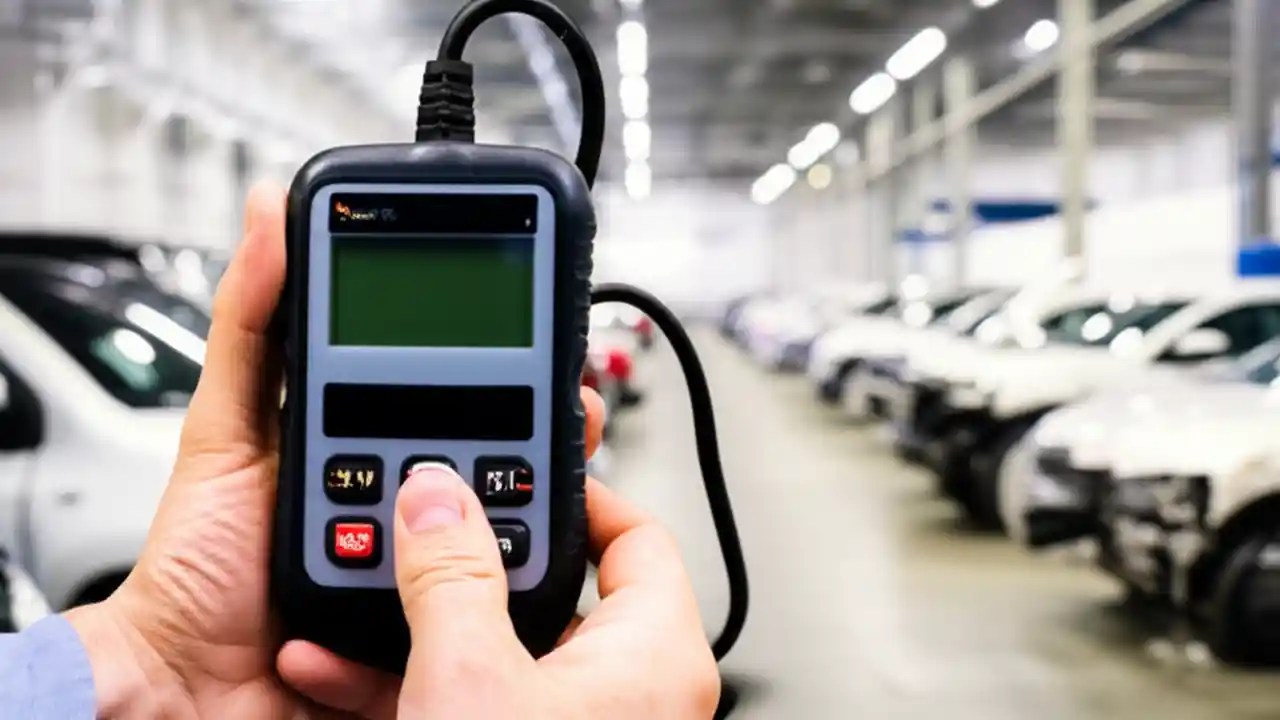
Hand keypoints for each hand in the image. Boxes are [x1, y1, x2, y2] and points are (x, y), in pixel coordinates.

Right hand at [277, 472, 719, 719]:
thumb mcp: (469, 681)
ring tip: (354, 595)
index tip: (514, 467)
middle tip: (418, 530)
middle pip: (555, 589)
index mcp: (655, 654)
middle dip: (467, 563)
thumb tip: (437, 496)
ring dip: (421, 626)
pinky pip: (481, 703)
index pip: (634, 533)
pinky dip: (420, 683)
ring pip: (502, 651)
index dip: (573, 492)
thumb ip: (452, 576)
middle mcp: (631, 692)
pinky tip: (342, 672)